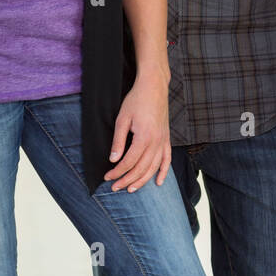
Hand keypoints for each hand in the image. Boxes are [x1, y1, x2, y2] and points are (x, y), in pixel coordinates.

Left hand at [104, 73, 170, 191]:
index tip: (107, 177)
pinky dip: (164, 172)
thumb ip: (118, 141)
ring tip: (131, 189)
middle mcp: (156, 142)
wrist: (154, 87)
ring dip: (142, 180)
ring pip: (154, 167)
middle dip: (127, 180)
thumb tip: (113, 160)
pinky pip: (167, 159)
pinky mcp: (167, 138)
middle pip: (141, 168)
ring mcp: (163, 141)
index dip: (117, 172)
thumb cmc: (136, 100)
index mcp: (144, 137)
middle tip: (115, 187)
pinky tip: (158, 182)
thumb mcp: (122, 119)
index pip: (129, 162)